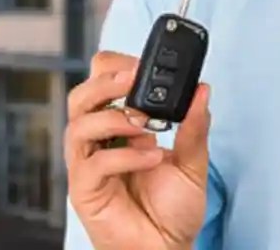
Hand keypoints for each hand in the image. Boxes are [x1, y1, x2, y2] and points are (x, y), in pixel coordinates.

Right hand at [65, 51, 212, 249]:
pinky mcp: (85, 191)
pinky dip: (124, 156)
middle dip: (106, 82)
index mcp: (121, 130)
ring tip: (146, 126)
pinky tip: (151, 159)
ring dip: (113, 118)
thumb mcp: (192, 163)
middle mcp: (100, 144)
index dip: (116, 69)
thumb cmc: (172, 212)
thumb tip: (201, 91)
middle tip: (133, 80)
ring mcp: (89, 166)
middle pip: (80, 97)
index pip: (101, 84)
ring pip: (78, 125)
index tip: (142, 66)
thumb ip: (195, 127)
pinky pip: (93, 164)